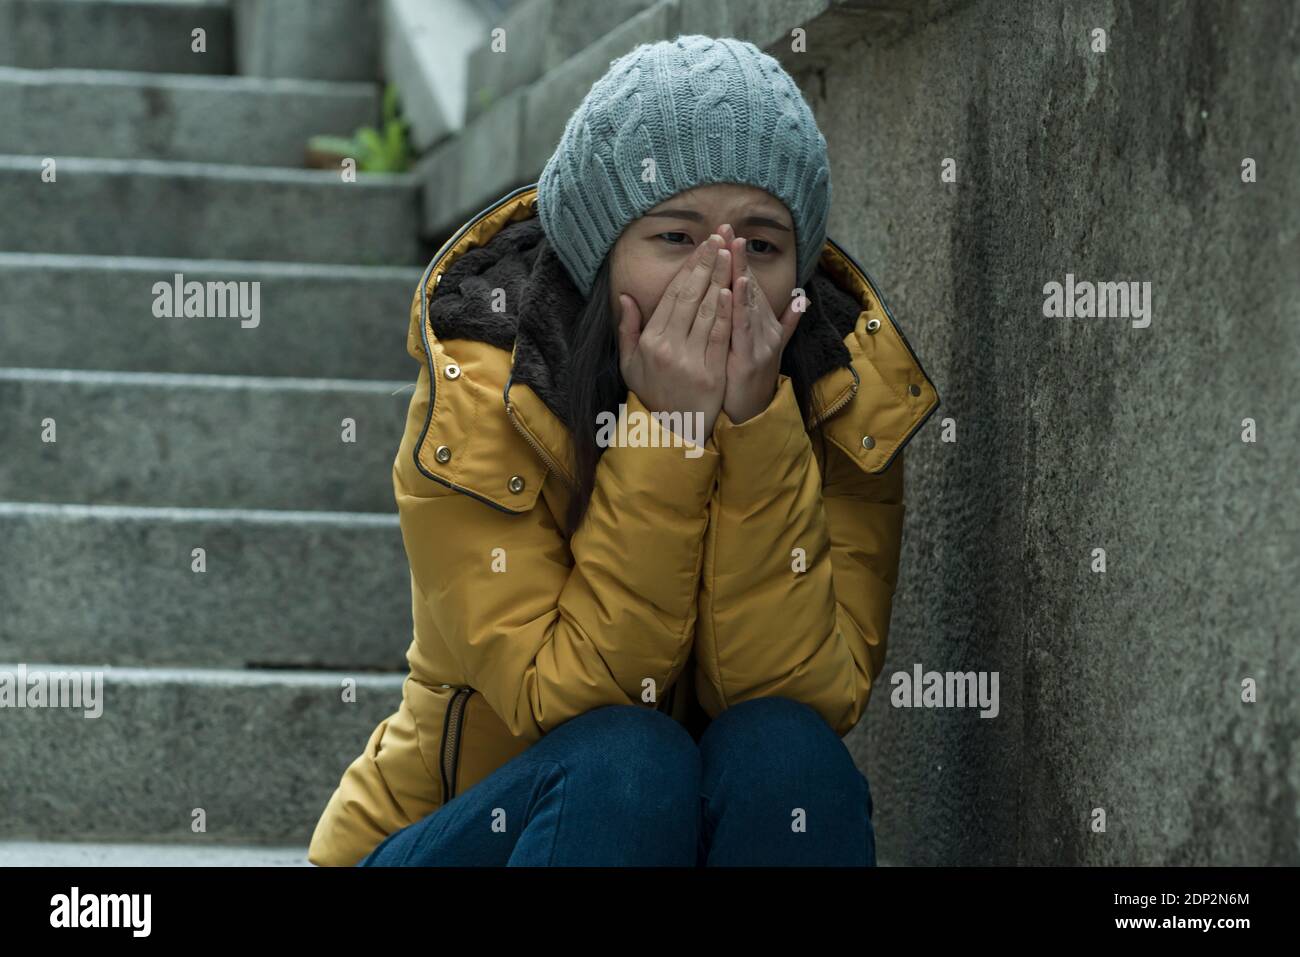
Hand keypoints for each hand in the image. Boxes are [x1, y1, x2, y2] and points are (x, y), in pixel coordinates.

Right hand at [617, 233, 732, 442]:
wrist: (672, 431)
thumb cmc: (653, 392)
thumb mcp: (630, 363)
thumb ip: (628, 328)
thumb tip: (626, 296)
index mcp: (651, 340)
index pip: (673, 295)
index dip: (689, 267)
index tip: (703, 246)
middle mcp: (668, 347)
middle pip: (691, 297)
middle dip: (707, 265)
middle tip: (720, 240)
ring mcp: (690, 360)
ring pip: (708, 312)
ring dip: (720, 280)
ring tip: (731, 256)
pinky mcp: (711, 374)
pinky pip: (720, 336)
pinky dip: (727, 312)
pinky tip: (734, 290)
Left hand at [716, 223, 805, 424]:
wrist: (753, 416)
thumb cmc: (752, 380)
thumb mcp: (768, 347)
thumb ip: (786, 322)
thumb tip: (802, 298)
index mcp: (763, 323)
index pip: (748, 284)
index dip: (739, 258)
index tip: (728, 233)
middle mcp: (764, 329)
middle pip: (748, 286)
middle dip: (737, 257)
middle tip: (727, 228)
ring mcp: (759, 343)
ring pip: (747, 303)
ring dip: (739, 273)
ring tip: (732, 249)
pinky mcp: (750, 359)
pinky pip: (741, 330)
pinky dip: (739, 308)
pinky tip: (732, 288)